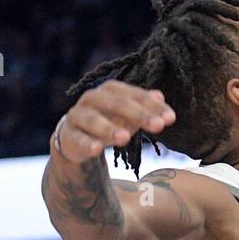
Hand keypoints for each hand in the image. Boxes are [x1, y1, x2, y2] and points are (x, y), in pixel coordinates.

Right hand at [54, 81, 175, 161]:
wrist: (76, 138)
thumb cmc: (110, 121)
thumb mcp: (130, 115)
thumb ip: (146, 106)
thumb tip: (160, 96)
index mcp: (111, 90)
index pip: (136, 95)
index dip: (154, 106)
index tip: (171, 119)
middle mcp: (92, 98)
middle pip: (117, 104)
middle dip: (139, 114)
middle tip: (158, 126)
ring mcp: (78, 115)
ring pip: (92, 119)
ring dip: (109, 128)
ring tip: (125, 138)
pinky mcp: (67, 135)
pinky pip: (77, 138)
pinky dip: (87, 143)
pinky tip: (97, 149)